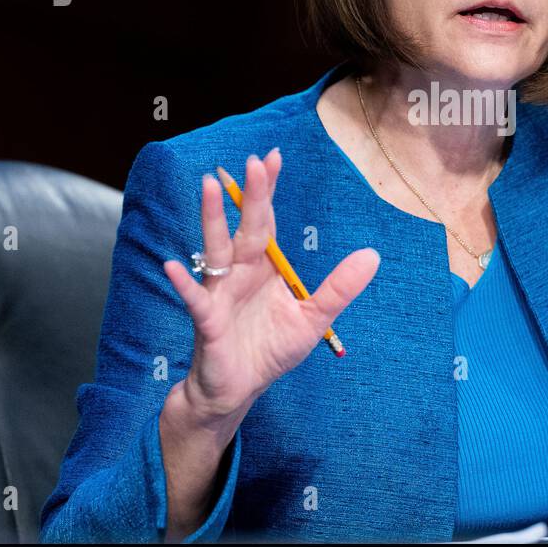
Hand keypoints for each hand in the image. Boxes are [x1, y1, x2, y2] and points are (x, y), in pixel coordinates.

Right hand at [162, 148, 378, 430]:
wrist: (237, 390)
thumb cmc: (269, 350)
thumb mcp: (313, 318)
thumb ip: (339, 287)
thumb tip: (372, 255)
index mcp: (263, 269)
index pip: (267, 221)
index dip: (269, 190)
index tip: (273, 157)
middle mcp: (239, 273)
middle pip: (246, 227)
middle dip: (251, 195)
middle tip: (253, 161)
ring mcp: (220, 294)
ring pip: (216, 250)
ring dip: (212, 219)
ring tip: (207, 187)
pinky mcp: (208, 321)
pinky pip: (196, 298)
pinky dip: (185, 283)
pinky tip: (174, 266)